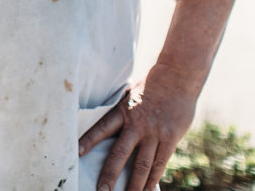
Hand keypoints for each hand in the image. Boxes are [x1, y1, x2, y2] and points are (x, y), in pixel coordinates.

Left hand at [77, 63, 196, 190]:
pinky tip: (147, 190)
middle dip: (109, 174)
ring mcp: (154, 132)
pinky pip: (159, 164)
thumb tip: (114, 124)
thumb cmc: (152, 84)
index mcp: (124, 110)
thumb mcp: (132, 93)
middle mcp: (137, 123)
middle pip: (120, 153)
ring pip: (141, 165)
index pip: (102, 128)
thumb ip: (124, 111)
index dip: (89, 140)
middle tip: (102, 190)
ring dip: (133, 185)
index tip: (76, 153)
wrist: (178, 75)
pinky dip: (152, 180)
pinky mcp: (169, 139)